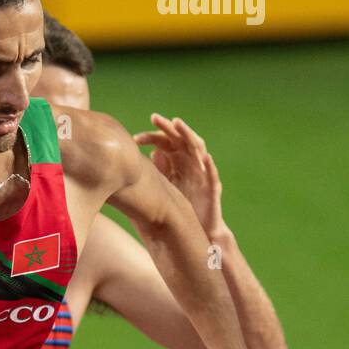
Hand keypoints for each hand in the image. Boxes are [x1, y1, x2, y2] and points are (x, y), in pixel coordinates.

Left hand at [133, 114, 223, 237]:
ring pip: (197, 149)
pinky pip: (212, 174)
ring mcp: (202, 173)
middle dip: (168, 128)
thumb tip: (149, 156)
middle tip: (154, 118)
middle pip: (179, 140)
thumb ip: (159, 173)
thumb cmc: (181, 209)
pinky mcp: (213, 188)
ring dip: (189, 135)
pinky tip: (205, 157)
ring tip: (179, 124)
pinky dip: (210, 165)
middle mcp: (190, 163)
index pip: (164, 143)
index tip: (135, 139)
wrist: (199, 231)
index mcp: (176, 162)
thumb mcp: (166, 189)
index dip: (151, 138)